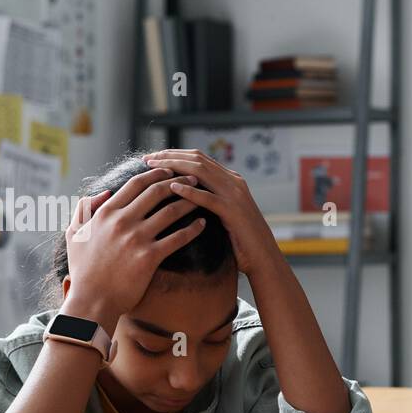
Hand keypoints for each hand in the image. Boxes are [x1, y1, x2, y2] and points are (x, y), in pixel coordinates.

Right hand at [62, 168, 205, 325]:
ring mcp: (137, 238)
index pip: (136, 184)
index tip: (170, 171)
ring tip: (203, 198)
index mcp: (106, 213)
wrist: (92, 300)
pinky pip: (177, 238)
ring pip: (170, 212)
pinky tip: (202, 224)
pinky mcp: (149, 257)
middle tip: (193, 180)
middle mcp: (122, 221)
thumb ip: (84, 209)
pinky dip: (193, 229)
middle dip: (178, 183)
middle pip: (157, 192)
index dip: (156, 174)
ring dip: (190, 202)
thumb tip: (104, 193)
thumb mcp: (74, 234)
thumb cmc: (83, 270)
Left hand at [142, 149, 277, 276]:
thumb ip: (210, 199)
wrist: (264, 258)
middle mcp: (234, 182)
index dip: (174, 154)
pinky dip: (189, 191)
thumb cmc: (241, 241)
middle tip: (147, 159)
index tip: (154, 158)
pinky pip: (208, 197)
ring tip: (153, 169)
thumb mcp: (224, 213)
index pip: (199, 158)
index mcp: (231, 180)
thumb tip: (182, 194)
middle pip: (197, 159)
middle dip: (169, 156)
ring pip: (200, 172)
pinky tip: (171, 188)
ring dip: (174, 167)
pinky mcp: (234, 211)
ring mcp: (235, 195)